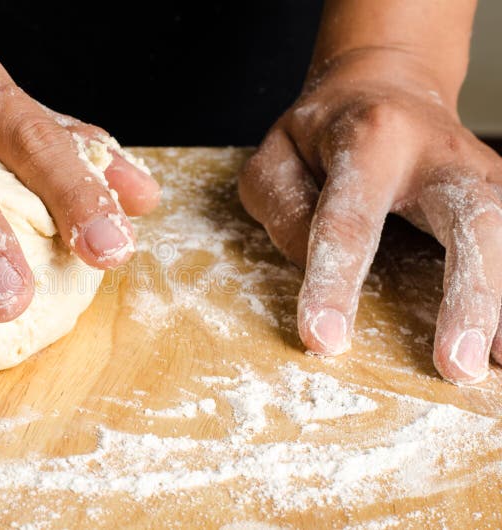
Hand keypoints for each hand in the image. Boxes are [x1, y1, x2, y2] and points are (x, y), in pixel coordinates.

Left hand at [239, 48, 501, 384]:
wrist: (387, 86)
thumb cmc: (321, 134)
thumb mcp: (276, 156)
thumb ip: (282, 206)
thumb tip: (315, 268)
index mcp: (370, 138)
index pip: (350, 218)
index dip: (335, 282)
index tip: (324, 340)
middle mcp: (440, 151)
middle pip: (472, 219)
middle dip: (470, 294)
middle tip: (455, 365)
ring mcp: (482, 171)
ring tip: (499, 364)